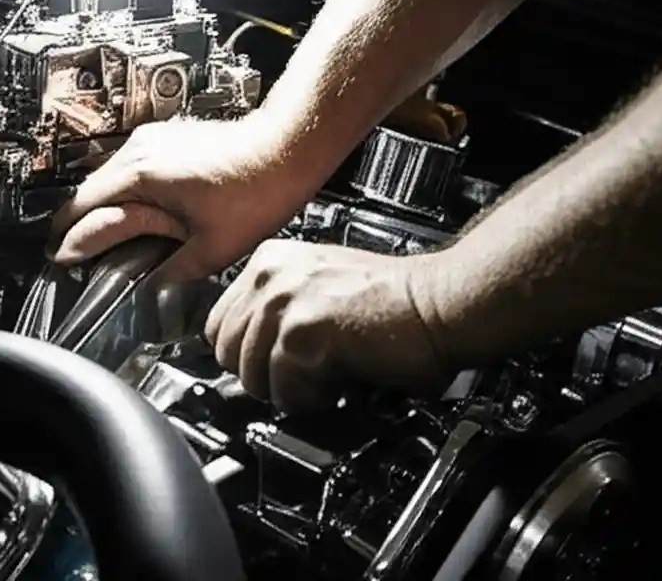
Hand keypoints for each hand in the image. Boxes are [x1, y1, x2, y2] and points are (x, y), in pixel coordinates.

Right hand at [49, 116, 315, 280]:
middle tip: (66, 250)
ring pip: (105, 176)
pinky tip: (125, 208)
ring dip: (95, 204)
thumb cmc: (256, 192)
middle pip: (87, 191)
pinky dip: (117, 189)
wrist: (284, 148)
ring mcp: (151, 140)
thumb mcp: (213, 248)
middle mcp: (139, 153)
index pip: (83, 210)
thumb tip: (149, 297)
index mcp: (141, 178)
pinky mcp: (165, 138)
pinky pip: (126, 166)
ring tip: (90, 233)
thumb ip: (172, 274)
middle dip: (73, 222)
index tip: (59, 259)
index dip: (67, 238)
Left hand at [204, 239, 453, 410]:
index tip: (273, 365)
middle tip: (307, 376)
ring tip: (328, 377)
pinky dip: (313, 401)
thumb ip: (278, 311)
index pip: (218, 325)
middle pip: (229, 355)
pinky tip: (341, 383)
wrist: (444, 304)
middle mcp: (270, 276)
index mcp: (269, 261)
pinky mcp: (304, 335)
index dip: (246, 356)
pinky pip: (285, 392)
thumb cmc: (397, 302)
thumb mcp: (319, 287)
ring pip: (253, 378)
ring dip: (291, 391)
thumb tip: (249, 355)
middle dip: (266, 376)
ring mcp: (284, 304)